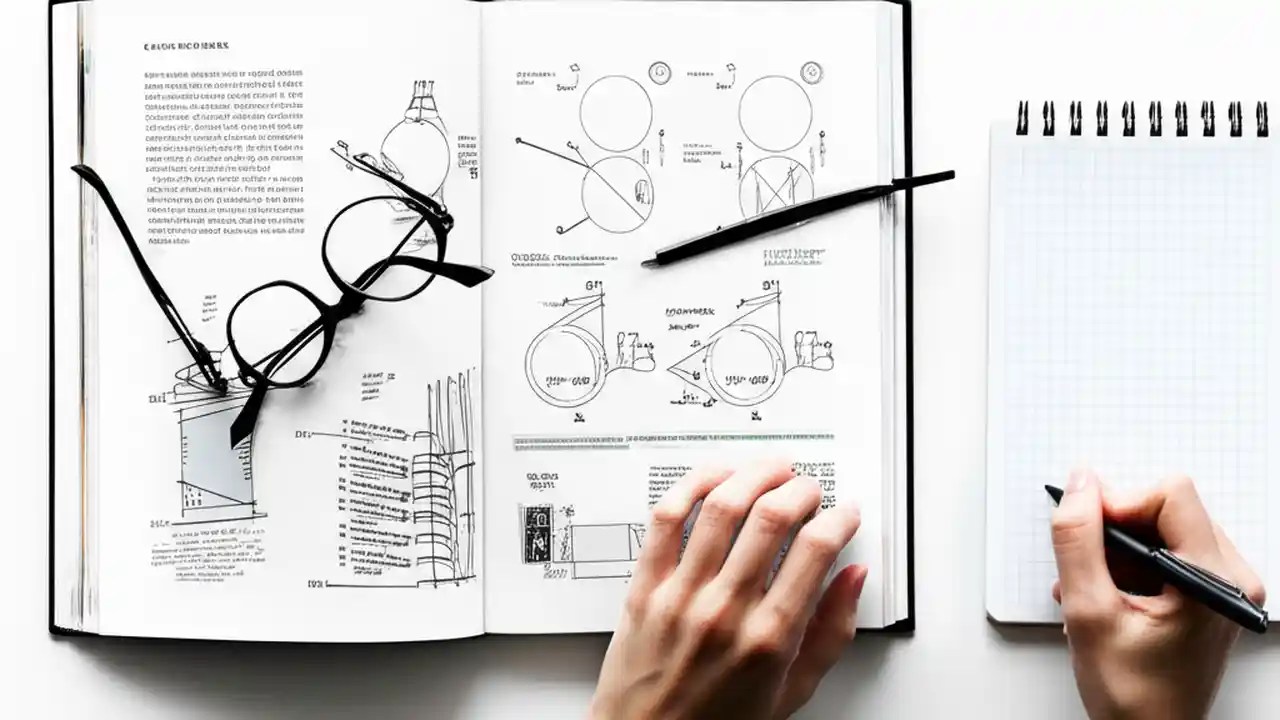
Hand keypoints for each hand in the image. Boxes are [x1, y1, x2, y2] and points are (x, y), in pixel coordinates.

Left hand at [589, 459, 866, 719]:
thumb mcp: (793, 692)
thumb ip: (831, 632)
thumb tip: (853, 577)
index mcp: (769, 639)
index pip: (816, 551)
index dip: (839, 519)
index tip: (844, 513)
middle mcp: (725, 611)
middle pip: (771, 518)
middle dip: (800, 490)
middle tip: (809, 488)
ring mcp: (681, 594)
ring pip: (721, 507)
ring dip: (753, 475)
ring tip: (771, 469)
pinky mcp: (645, 586)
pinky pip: (665, 518)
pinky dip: (692, 484)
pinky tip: (715, 476)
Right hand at [1050, 470, 1266, 719]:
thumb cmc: (1133, 696)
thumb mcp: (1088, 612)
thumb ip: (1078, 542)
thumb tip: (1079, 486)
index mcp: (1215, 581)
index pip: (1170, 495)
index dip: (1118, 503)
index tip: (1086, 530)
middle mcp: (1230, 578)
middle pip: (1164, 509)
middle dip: (1112, 532)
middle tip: (1085, 570)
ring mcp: (1221, 586)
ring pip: (1159, 528)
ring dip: (1114, 552)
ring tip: (1091, 591)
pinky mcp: (1207, 592)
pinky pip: (1164, 550)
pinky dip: (1127, 565)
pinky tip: (1106, 596)